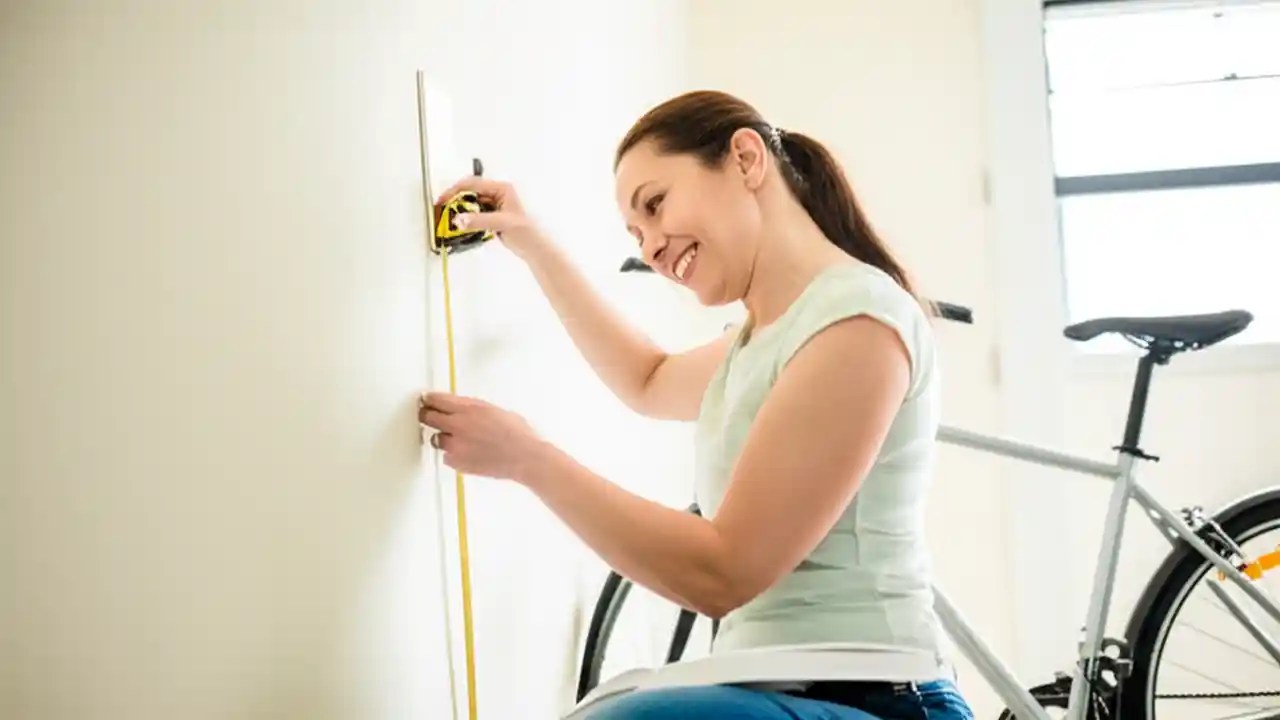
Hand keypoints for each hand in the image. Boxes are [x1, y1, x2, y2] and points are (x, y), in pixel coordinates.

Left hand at [418, 391, 546, 480]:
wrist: (524, 456)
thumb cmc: (517, 434)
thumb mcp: (494, 410)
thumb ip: (473, 409)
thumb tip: (460, 409)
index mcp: (468, 408)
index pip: (437, 400)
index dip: (429, 400)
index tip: (425, 400)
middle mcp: (458, 425)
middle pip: (428, 417)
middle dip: (427, 416)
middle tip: (427, 416)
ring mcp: (455, 445)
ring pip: (435, 438)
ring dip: (442, 437)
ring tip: (457, 440)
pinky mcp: (456, 462)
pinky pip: (446, 456)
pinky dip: (452, 454)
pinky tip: (467, 453)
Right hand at [435, 176, 544, 259]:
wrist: (533, 247)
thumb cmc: (526, 231)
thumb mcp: (502, 223)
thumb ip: (479, 221)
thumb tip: (459, 219)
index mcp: (502, 188)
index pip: (473, 184)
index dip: (456, 190)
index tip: (444, 199)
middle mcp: (497, 194)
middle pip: (470, 191)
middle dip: (456, 199)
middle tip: (443, 209)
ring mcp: (494, 205)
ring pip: (471, 203)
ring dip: (460, 210)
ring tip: (449, 218)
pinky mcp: (491, 216)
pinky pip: (474, 214)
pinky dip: (466, 218)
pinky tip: (460, 225)